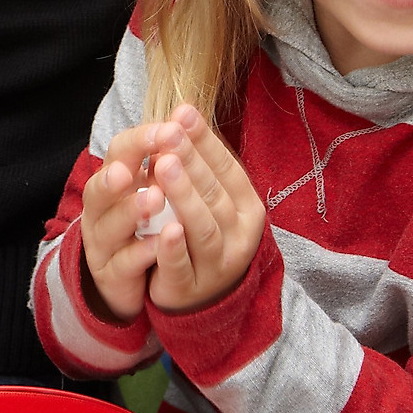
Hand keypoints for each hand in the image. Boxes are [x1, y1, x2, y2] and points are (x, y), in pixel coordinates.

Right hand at [80, 121, 162, 320]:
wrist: (129, 277)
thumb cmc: (146, 222)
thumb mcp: (153, 185)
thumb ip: (164, 156)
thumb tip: (187, 112)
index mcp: (113, 181)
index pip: (118, 151)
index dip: (139, 140)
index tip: (168, 129)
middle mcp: (100, 210)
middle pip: (101, 188)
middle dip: (123, 173)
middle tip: (150, 161)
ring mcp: (103, 244)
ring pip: (109, 226)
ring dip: (131, 210)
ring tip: (155, 198)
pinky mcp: (112, 276)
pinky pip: (124, 264)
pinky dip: (142, 252)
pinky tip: (160, 241)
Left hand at [147, 104, 264, 312]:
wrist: (204, 301)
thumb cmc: (204, 236)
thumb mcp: (210, 200)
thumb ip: (199, 163)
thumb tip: (181, 110)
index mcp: (248, 209)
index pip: (228, 169)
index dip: (205, 141)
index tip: (182, 113)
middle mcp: (239, 237)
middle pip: (215, 194)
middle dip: (191, 161)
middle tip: (169, 132)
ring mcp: (217, 265)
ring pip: (203, 227)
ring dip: (184, 196)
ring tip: (164, 166)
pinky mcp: (190, 289)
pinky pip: (182, 267)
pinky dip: (174, 248)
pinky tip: (164, 229)